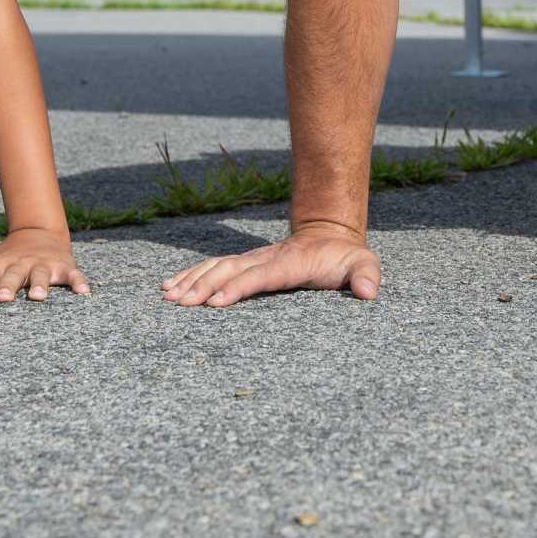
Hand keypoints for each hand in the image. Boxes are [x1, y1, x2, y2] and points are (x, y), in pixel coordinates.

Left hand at [0, 226, 88, 302]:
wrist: (40, 233)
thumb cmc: (5, 255)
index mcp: (0, 263)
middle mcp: (21, 264)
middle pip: (13, 275)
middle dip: (8, 286)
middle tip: (1, 299)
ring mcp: (44, 266)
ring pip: (42, 276)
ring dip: (40, 285)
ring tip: (37, 298)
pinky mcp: (65, 269)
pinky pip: (74, 277)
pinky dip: (79, 283)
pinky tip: (84, 294)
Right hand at [161, 221, 381, 308]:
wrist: (330, 233)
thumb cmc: (346, 257)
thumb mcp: (363, 264)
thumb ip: (366, 276)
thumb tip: (369, 292)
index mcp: (291, 264)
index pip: (260, 276)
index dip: (238, 287)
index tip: (215, 302)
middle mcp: (266, 259)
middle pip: (229, 271)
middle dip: (203, 286)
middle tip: (179, 303)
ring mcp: (253, 259)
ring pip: (217, 267)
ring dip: (192, 280)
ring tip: (168, 295)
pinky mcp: (245, 263)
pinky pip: (214, 267)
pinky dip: (192, 274)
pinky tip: (171, 285)